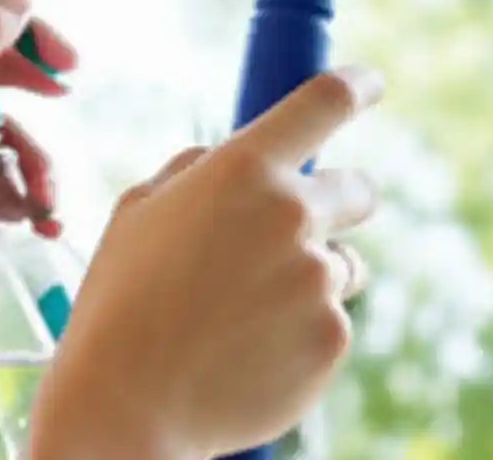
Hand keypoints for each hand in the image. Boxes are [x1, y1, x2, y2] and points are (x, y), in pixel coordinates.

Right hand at [30, 67, 382, 459]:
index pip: (322, 102)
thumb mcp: (138, 212)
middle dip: (342, 203)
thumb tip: (229, 156)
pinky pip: (331, 322)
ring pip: (343, 267)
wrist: (125, 408)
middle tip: (302, 232)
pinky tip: (250, 354)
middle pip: (359, 191)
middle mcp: (293, 216)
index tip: (371, 84)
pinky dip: (302, 334)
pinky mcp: (333, 337)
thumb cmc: (121, 305)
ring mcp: (319, 280)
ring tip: (246, 316)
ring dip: (314, 278)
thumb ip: (197, 171)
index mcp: (242, 171)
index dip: (356, 86)